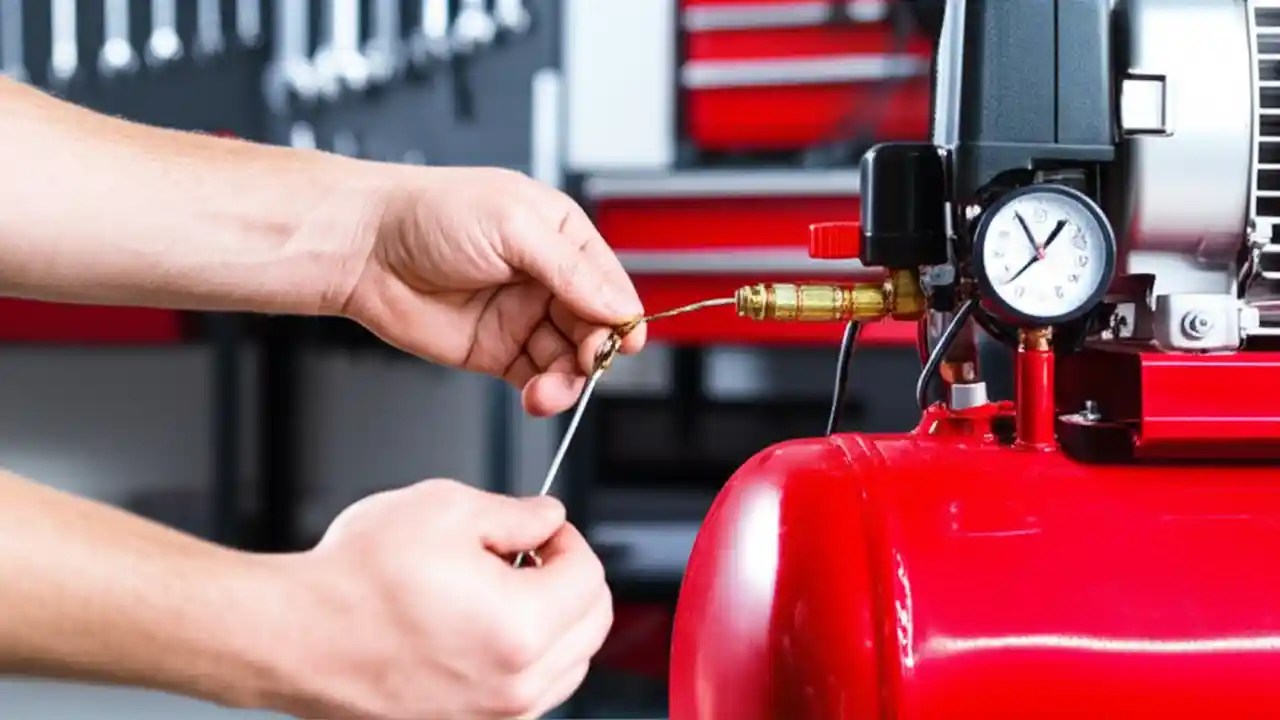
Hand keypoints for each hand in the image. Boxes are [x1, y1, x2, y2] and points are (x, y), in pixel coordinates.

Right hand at [286, 479, 612, 719]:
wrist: (294, 637)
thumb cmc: (356, 579)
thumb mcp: (445, 510)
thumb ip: (516, 514)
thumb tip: (549, 519)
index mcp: (521, 629)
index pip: (589, 576)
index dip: (567, 540)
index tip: (541, 531)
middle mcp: (516, 686)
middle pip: (593, 625)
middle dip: (570, 580)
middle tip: (529, 556)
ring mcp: (494, 717)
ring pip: (568, 663)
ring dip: (554, 621)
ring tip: (499, 591)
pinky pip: (531, 693)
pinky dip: (526, 658)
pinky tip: (482, 627)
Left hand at [341, 167, 646, 415]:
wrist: (365, 247)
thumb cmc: (428, 213)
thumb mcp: (514, 225)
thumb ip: (570, 269)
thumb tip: (618, 303)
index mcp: (560, 236)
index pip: (608, 282)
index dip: (621, 314)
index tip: (625, 340)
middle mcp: (545, 278)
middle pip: (593, 326)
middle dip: (594, 351)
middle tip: (584, 364)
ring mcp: (521, 316)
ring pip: (568, 359)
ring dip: (568, 380)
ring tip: (550, 390)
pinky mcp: (497, 351)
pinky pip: (537, 378)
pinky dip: (544, 393)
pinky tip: (538, 396)